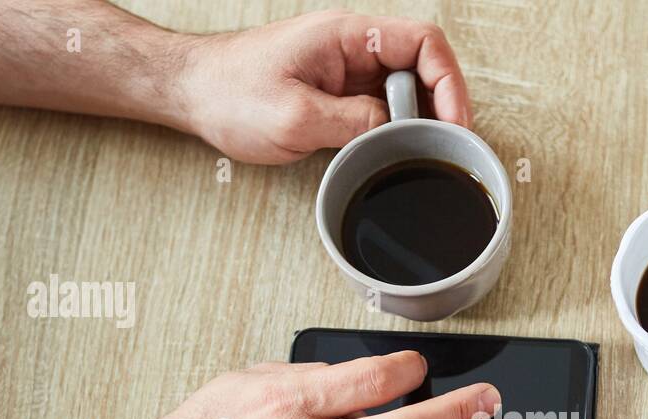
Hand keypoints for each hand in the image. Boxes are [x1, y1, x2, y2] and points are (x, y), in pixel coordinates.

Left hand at [177, 10, 470, 163]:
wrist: (192, 93)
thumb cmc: (229, 92)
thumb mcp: (295, 117)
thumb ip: (353, 123)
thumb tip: (398, 132)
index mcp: (346, 35)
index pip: (423, 43)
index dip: (449, 82)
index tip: (455, 123)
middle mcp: (352, 47)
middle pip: (422, 67)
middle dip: (439, 106)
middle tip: (439, 147)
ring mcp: (347, 70)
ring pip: (406, 90)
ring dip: (417, 121)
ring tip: (415, 153)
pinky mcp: (339, 93)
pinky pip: (382, 107)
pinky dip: (394, 130)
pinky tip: (390, 152)